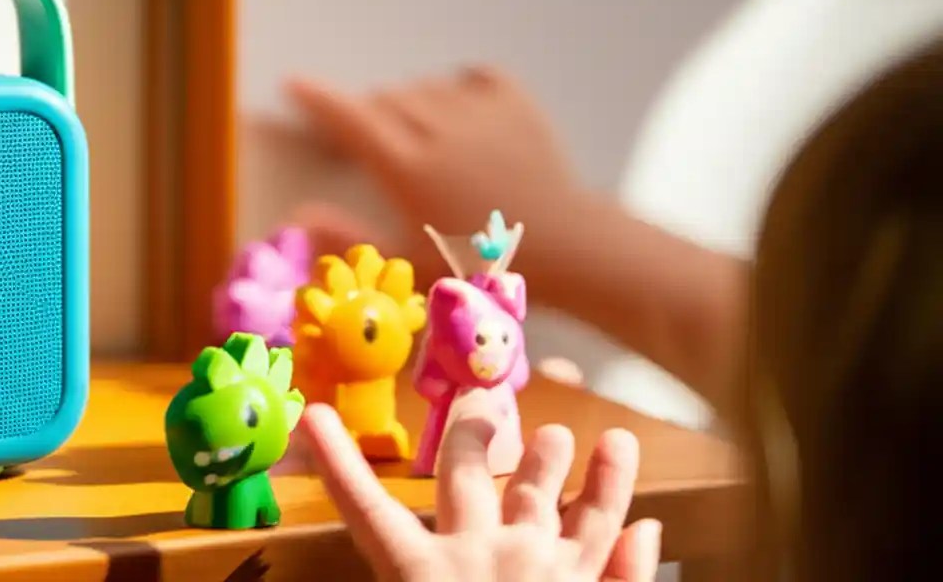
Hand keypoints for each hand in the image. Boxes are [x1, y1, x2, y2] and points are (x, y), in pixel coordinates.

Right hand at [287, 67, 590, 284]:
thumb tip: (294, 216)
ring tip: (425, 143)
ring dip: (412, 105)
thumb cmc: (479, 266)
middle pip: (385, 99)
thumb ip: (346, 235)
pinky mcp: (514, 101)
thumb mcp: (405, 262)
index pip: (348, 117)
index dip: (317, 99)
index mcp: (405, 167)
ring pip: (424, 88)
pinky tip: (460, 116)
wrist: (566, 248)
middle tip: (378, 148)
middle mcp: (437, 128)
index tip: (294, 84)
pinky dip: (456, 89)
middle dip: (370, 116)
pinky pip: (470, 76)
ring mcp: (478, 110)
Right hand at [300, 403, 660, 581]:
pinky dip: (636, 549)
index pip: (368, 511)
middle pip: (469, 478)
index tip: (316, 419)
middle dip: (470, 434)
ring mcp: (539, 569)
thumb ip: (426, 559)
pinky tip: (648, 527)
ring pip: (546, 500)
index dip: (341, 465)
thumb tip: (498, 544)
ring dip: (553, 463)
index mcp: (421, 576)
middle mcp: (480, 558)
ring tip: (561, 429)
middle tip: (483, 401)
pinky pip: (620, 567)